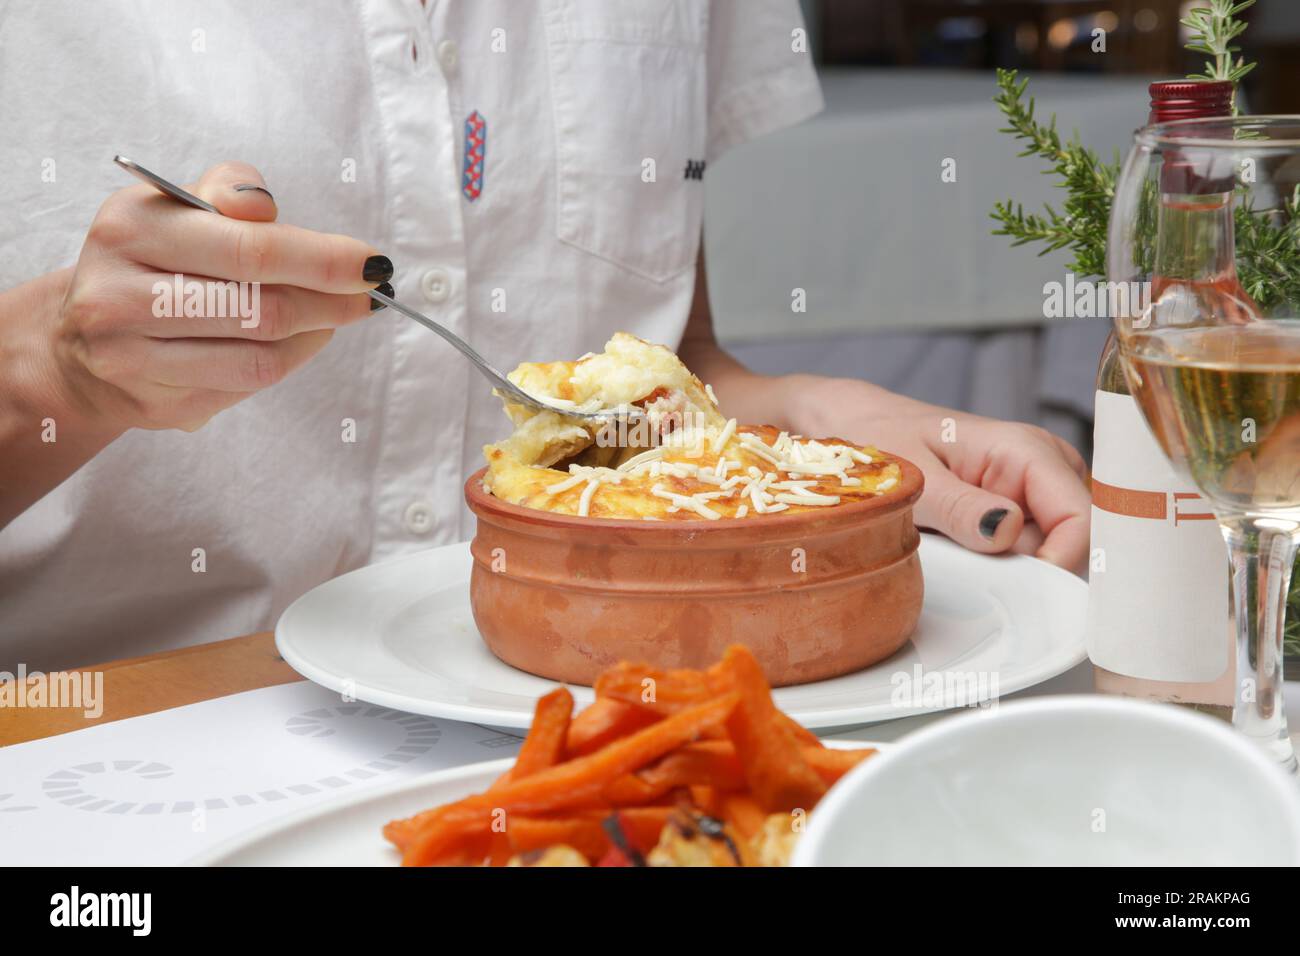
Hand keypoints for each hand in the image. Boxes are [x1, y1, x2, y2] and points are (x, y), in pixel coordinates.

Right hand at [51, 160, 391, 431]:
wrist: (80, 342)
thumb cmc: (149, 262)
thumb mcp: (174, 208)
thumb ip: (226, 192)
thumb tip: (265, 205)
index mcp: (130, 229)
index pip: (251, 248)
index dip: (323, 259)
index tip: (372, 263)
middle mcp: (120, 295)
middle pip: (261, 308)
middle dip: (331, 302)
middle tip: (369, 296)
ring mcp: (133, 357)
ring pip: (259, 355)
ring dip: (315, 335)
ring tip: (336, 315)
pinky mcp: (155, 402)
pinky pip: (245, 385)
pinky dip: (289, 362)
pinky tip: (302, 341)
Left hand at [788, 376, 1089, 570]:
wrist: (862, 426)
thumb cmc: (885, 439)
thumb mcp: (914, 479)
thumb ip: (959, 507)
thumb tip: (1007, 531)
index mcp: (1027, 449)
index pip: (1081, 517)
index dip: (1062, 560)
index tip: (1021, 587)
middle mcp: (1045, 468)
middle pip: (1074, 540)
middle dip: (1036, 569)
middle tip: (979, 572)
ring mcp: (1035, 492)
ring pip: (1051, 551)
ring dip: (1015, 569)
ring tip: (961, 554)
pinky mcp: (1019, 512)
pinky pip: (1026, 552)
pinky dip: (1000, 565)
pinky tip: (966, 556)